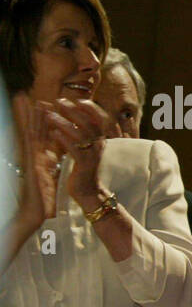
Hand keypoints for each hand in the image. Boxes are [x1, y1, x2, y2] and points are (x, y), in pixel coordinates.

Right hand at [11, 94, 61, 236]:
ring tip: (24, 100)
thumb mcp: (49, 175)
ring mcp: (30, 158)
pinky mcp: (31, 164)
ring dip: (27, 116)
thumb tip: (52, 156)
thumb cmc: (43, 196)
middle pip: (32, 130)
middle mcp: (33, 155)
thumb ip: (49, 163)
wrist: (37, 210)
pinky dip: (30, 133)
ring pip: (28, 133)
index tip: (41, 103)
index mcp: (39, 157)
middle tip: (27, 95)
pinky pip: (31, 146)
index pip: (40, 134)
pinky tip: (30, 121)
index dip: (40, 119)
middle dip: (30, 113)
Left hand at [38, 97, 109, 207]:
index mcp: (102, 141)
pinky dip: (63, 139)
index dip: (92, 108)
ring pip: (80, 135)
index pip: (102, 120)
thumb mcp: (86, 148)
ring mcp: (93, 155)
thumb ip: (82, 134)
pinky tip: (53, 133)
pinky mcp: (84, 165)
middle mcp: (100, 146)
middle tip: (59, 101)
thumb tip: (72, 117)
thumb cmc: (84, 168)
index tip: (78, 100)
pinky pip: (74, 149)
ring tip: (49, 116)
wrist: (89, 191)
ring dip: (64, 123)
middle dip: (74, 111)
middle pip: (90, 123)